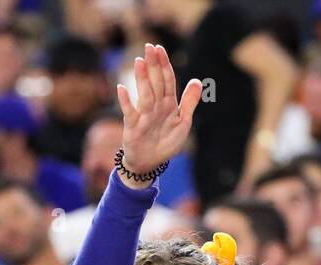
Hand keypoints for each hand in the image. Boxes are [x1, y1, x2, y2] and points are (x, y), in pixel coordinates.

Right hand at [117, 43, 202, 177]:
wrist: (150, 162)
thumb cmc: (166, 141)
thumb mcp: (183, 123)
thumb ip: (189, 102)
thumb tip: (197, 81)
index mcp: (168, 103)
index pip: (167, 80)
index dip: (165, 65)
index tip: (160, 49)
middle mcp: (155, 106)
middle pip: (155, 83)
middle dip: (153, 65)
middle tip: (149, 47)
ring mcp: (143, 114)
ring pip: (144, 94)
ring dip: (142, 79)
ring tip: (139, 62)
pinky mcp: (132, 126)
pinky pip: (129, 112)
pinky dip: (126, 102)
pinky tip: (122, 88)